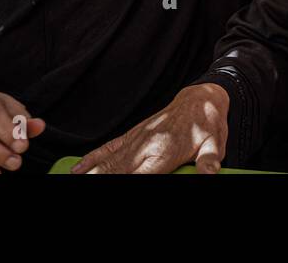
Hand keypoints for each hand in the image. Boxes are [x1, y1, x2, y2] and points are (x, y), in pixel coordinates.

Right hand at [72, 83, 228, 173]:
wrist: (200, 100)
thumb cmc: (207, 125)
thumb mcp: (214, 145)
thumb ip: (209, 162)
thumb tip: (210, 174)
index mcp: (163, 154)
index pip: (139, 177)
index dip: (122, 183)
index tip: (109, 187)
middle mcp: (145, 147)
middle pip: (116, 171)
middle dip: (98, 179)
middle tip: (78, 187)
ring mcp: (136, 140)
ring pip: (107, 161)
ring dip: (90, 173)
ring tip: (72, 180)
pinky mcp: (132, 134)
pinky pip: (108, 148)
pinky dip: (91, 159)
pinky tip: (77, 169)